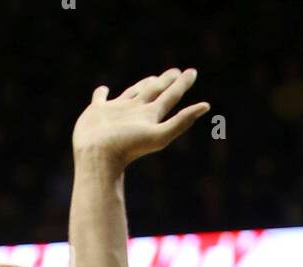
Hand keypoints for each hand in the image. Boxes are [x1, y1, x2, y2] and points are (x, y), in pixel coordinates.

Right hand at [72, 69, 209, 170]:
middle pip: (154, 92)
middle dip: (166, 81)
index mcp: (150, 116)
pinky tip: (103, 90)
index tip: (192, 73)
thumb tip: (207, 106)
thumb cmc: (128, 148)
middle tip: (176, 71)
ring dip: (142, 85)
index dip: (182, 85)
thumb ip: (182, 121)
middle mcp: (135, 112)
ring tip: (151, 80)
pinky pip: (100, 98)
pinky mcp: (96, 112)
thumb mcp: (160, 135)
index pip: (170, 96)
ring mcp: (116, 112)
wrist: (99, 157)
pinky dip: (101, 93)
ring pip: (132, 93)